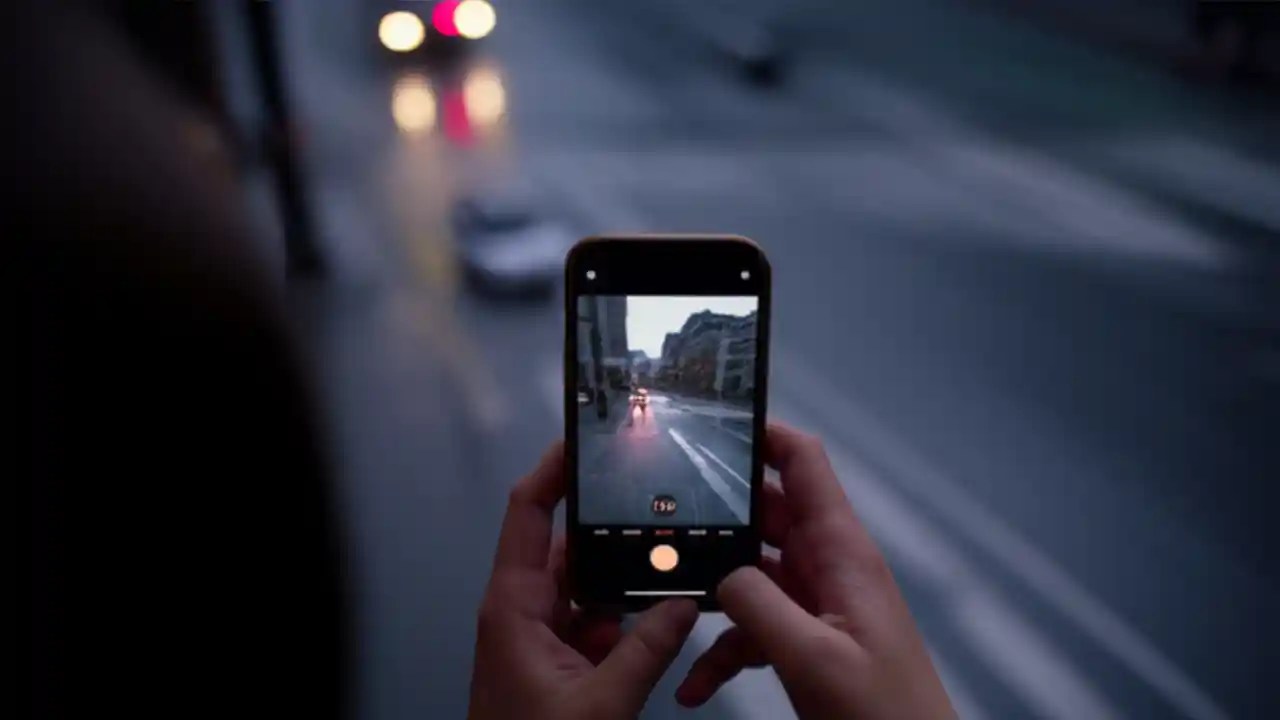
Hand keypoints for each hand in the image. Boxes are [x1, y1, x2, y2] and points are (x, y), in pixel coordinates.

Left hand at [469, 443, 698, 719]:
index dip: (553, 468)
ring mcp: (537, 635)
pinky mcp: (554, 660)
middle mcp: (520, 609)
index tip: (585, 435)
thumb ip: (648, 650)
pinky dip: (622, 619)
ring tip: (670, 561)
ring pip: (584, 585)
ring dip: (622, 582)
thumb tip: (685, 603)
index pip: (529, 512)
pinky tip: (659, 618)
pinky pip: (592, 621)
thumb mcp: (601, 705)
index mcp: (513, 604)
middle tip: (658, 504)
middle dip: (612, 529)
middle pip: (566, 544)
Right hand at [676, 424, 954, 719]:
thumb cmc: (882, 711)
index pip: (803, 463)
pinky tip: (694, 685)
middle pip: (765, 515)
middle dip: (715, 518)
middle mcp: (828, 567)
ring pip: (751, 575)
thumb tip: (720, 573)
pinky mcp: (807, 640)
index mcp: (841, 552)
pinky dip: (722, 651)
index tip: (709, 426)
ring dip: (711, 595)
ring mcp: (816, 604)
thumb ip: (758, 606)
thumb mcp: (813, 656)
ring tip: (667, 606)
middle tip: (660, 520)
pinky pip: (753, 629)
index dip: (762, 434)